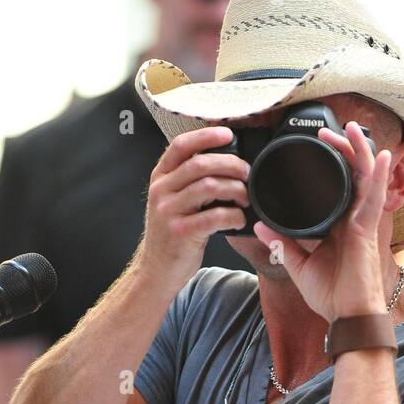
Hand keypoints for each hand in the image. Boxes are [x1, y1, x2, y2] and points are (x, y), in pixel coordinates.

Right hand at [141, 125, 250, 294]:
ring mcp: (169, 212)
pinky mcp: (181, 233)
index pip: (181, 145)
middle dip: (230, 164)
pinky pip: (214, 217)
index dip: (206, 136)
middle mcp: (161, 191)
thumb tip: (225, 162)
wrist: (156, 270)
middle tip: (246, 172)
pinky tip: (239, 219)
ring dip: (235, 189)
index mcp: (160, 178)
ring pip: (209, 187)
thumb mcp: (173, 201)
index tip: (228, 134)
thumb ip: (189, 181)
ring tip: (245, 196)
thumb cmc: (171, 234)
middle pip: (200, 164)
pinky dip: (233, 215)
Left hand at [252, 121, 389, 322]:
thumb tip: (260, 227)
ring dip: (360, 151)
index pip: (338, 187)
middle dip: (345, 150)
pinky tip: (379, 155)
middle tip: (329, 131)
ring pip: (366, 178)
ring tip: (351, 129)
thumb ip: (281, 244)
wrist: (346, 317)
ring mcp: (363, 223)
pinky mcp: (367, 230)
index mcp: (340, 226)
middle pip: (354, 175)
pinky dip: (377, 175)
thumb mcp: (298, 265)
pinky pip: (375, 197)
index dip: (331, 166)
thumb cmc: (330, 295)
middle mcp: (353, 220)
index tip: (315, 148)